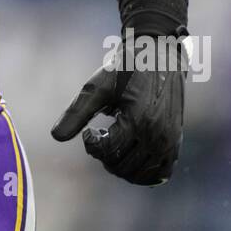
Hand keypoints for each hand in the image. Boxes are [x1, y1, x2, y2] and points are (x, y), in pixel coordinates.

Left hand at [51, 29, 189, 185]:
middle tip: (102, 135)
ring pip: (138, 175)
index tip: (91, 130)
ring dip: (120, 165)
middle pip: (120, 166)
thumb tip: (55, 137)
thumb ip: (76, 112)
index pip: (106, 151)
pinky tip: (130, 156)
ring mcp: (169, 141)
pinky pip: (160, 174)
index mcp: (137, 120)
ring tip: (115, 143)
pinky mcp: (175, 143)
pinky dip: (143, 173)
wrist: (157, 55)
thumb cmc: (125, 69)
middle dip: (104, 155)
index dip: (92, 144)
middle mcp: (156, 135)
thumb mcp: (97, 87)